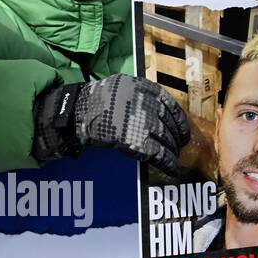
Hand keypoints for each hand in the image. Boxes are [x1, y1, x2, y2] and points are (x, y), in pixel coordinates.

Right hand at [33, 74, 189, 176]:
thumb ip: (138, 96)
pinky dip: (167, 162)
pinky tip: (171, 169)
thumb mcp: (118, 88)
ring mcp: (140, 121)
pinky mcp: (135, 140)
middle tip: (180, 146)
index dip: (179, 120)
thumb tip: (157, 112)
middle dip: (177, 137)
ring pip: (166, 138)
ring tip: (175, 158)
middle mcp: (145, 102)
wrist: (74, 113)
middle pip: (168, 122)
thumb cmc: (92, 102)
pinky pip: (158, 153)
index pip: (170, 104)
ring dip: (173, 151)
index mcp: (141, 87)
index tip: (183, 130)